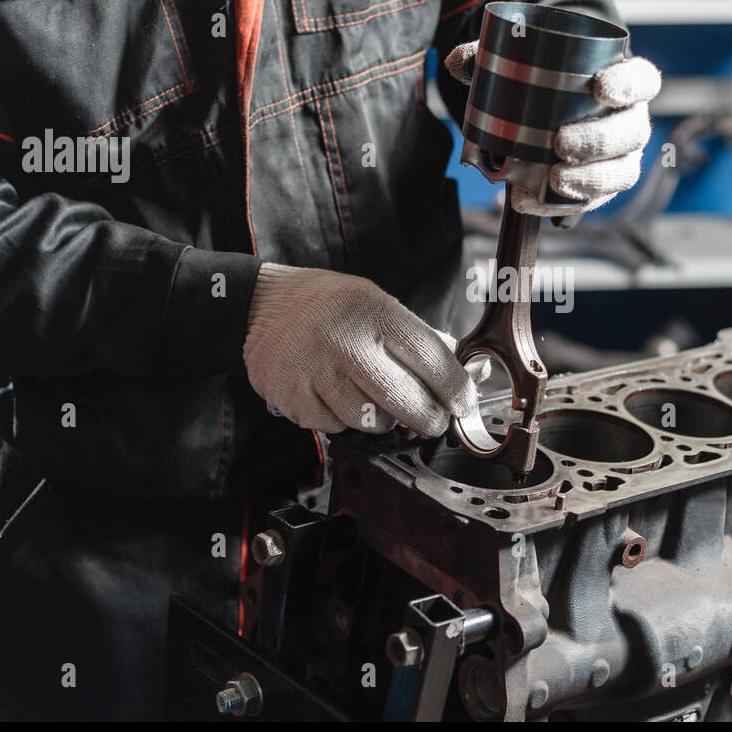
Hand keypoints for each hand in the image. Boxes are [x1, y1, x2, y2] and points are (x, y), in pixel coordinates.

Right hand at [243, 264, 476, 436]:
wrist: (263, 304)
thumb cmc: (332, 306)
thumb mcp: (378, 303)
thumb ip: (419, 339)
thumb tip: (468, 375)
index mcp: (372, 311)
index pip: (431, 358)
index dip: (456, 389)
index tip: (465, 404)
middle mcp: (342, 340)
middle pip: (403, 399)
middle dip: (428, 419)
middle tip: (434, 422)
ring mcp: (312, 370)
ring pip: (368, 420)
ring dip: (383, 420)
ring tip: (376, 400)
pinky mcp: (289, 396)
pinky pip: (334, 427)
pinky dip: (344, 420)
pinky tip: (337, 396)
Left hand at [446, 41, 660, 215]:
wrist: (553, 117)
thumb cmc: (549, 83)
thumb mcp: (524, 63)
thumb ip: (494, 56)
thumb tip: (459, 62)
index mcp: (625, 84)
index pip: (642, 80)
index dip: (628, 84)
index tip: (601, 86)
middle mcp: (631, 122)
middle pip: (631, 133)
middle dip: (599, 140)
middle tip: (561, 142)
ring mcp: (621, 159)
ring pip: (620, 174)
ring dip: (589, 180)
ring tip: (554, 179)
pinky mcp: (600, 189)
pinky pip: (589, 203)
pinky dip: (558, 206)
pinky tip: (529, 202)